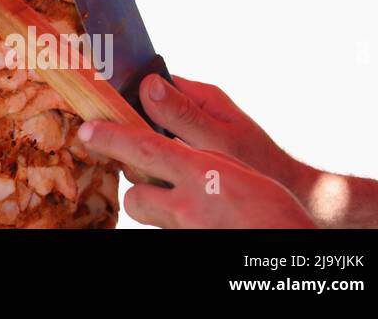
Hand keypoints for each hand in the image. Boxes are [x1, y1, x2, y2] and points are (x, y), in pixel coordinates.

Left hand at [77, 118, 315, 227]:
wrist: (290, 246)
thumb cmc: (276, 210)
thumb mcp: (240, 169)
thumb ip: (202, 158)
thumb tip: (173, 147)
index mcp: (202, 173)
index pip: (143, 149)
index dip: (111, 138)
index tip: (87, 131)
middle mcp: (189, 205)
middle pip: (135, 191)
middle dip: (136, 182)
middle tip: (153, 175)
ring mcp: (187, 230)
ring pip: (147, 214)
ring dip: (155, 205)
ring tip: (184, 202)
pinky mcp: (187, 244)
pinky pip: (169, 230)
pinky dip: (177, 222)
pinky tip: (203, 220)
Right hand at [133, 73, 312, 194]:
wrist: (283, 190)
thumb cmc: (257, 163)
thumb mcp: (216, 138)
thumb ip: (182, 114)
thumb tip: (147, 84)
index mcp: (201, 95)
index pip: (151, 82)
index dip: (128, 95)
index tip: (111, 114)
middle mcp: (194, 108)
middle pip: (146, 107)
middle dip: (133, 127)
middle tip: (126, 148)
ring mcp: (192, 128)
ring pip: (151, 130)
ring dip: (144, 148)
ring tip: (143, 167)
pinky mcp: (191, 148)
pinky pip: (162, 148)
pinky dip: (155, 161)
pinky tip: (155, 176)